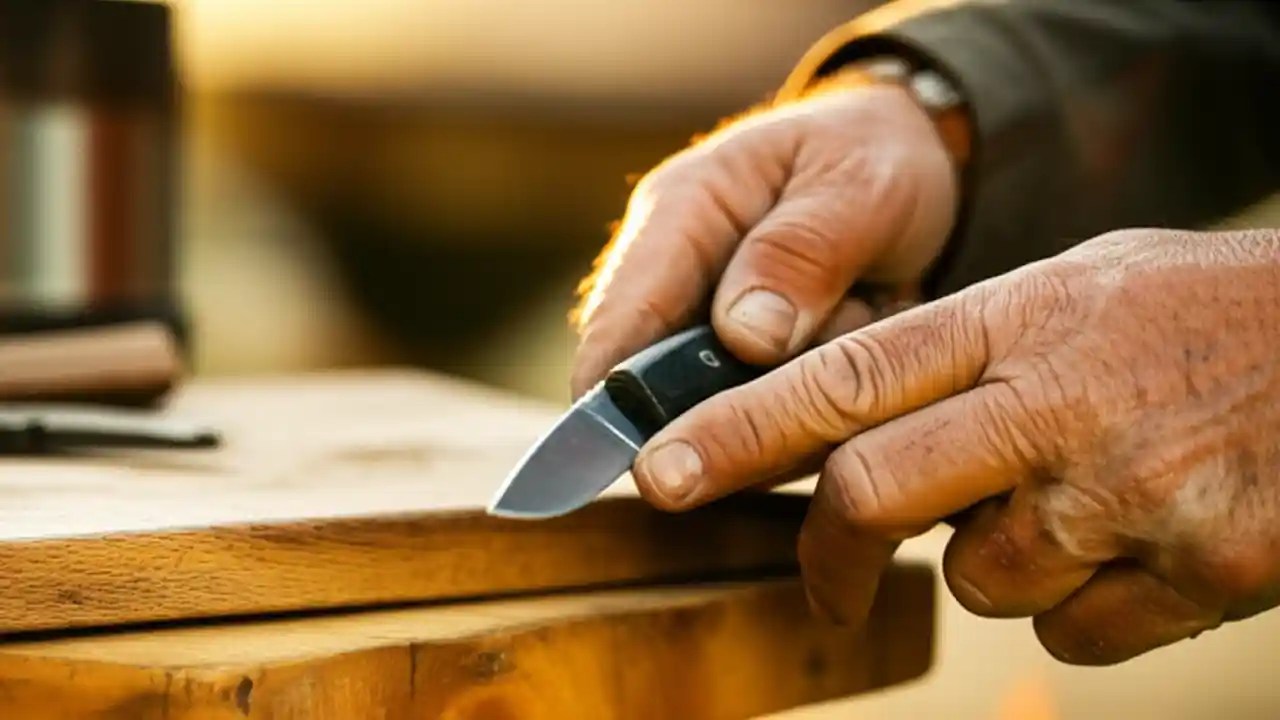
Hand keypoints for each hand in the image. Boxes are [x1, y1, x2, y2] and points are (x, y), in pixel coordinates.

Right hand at [569, 75, 958, 397]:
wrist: (923, 165)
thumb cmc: (877, 157)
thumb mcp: (859, 184)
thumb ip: (803, 253)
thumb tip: (743, 337)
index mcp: (681, 213)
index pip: (621, 315)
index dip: (610, 396)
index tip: (629, 459)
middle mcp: (681, 284)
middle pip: (658, 389)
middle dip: (730, 409)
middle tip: (809, 392)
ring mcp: (716, 338)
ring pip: (722, 419)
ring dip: (790, 406)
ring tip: (859, 325)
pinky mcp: (755, 378)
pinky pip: (771, 429)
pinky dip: (818, 415)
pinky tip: (863, 358)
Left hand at [631, 228, 1279, 664]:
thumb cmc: (1204, 315)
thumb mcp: (1077, 289)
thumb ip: (964, 352)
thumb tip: (848, 425)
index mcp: (1019, 322)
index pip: (842, 380)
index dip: (736, 432)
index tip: (658, 471)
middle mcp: (1058, 410)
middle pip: (872, 494)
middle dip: (823, 550)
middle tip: (818, 574)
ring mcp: (1127, 500)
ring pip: (978, 581)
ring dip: (999, 559)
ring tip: (1079, 497)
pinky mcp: (1197, 577)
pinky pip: (1072, 634)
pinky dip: (1082, 605)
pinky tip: (1141, 541)